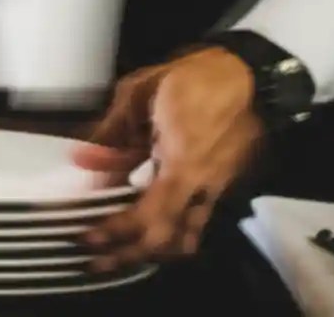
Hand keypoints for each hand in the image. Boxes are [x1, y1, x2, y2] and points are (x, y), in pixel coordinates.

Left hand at [73, 48, 263, 269]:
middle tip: (98, 259)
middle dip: (130, 255)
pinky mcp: (222, 184)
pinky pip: (194, 220)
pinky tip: (146, 224)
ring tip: (120, 250)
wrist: (252, 74)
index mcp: (183, 166)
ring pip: (186, 238)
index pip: (147, 218)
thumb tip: (81, 160)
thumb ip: (110, 131)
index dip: (115, 233)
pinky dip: (169, 231)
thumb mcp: (140, 93)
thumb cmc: (196, 78)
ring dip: (152, 249)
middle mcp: (203, 187)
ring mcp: (216, 189)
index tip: (87, 238)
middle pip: (168, 242)